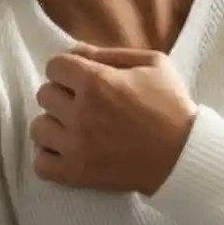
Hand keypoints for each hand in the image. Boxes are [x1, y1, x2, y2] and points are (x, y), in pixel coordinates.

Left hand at [31, 46, 195, 196]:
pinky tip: (67, 151)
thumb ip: (109, 53)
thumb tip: (75, 50)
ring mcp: (76, 145)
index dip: (67, 69)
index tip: (81, 79)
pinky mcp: (77, 174)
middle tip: (85, 104)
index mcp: (96, 82)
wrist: (185, 156)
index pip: (54, 66)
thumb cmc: (171, 106)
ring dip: (54, 126)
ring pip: (38, 128)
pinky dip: (49, 157)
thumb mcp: (152, 64)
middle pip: (44, 94)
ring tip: (76, 129)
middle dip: (62, 95)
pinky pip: (40, 163)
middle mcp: (80, 112)